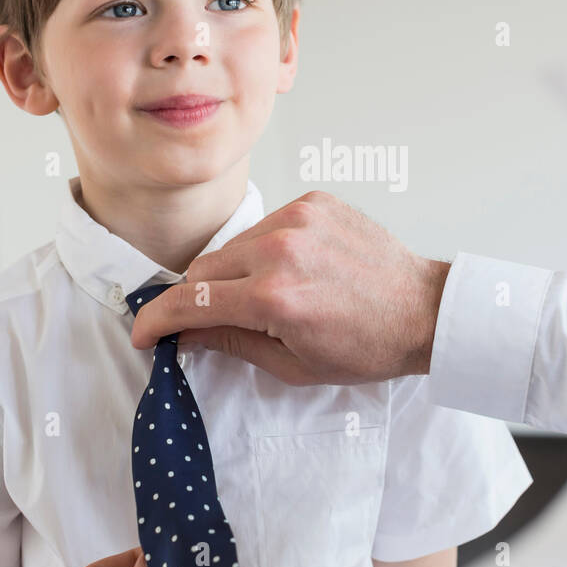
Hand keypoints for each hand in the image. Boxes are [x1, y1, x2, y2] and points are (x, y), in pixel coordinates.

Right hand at [130, 191, 450, 384]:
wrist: (422, 310)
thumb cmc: (366, 346)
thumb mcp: (293, 365)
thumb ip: (230, 343)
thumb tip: (185, 333)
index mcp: (274, 298)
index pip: (188, 302)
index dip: (157, 321)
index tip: (144, 334)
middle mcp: (281, 250)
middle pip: (203, 269)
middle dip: (196, 298)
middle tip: (208, 320)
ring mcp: (298, 220)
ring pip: (232, 245)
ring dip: (232, 272)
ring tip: (265, 296)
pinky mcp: (314, 201)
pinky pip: (265, 224)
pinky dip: (264, 248)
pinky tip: (291, 269)